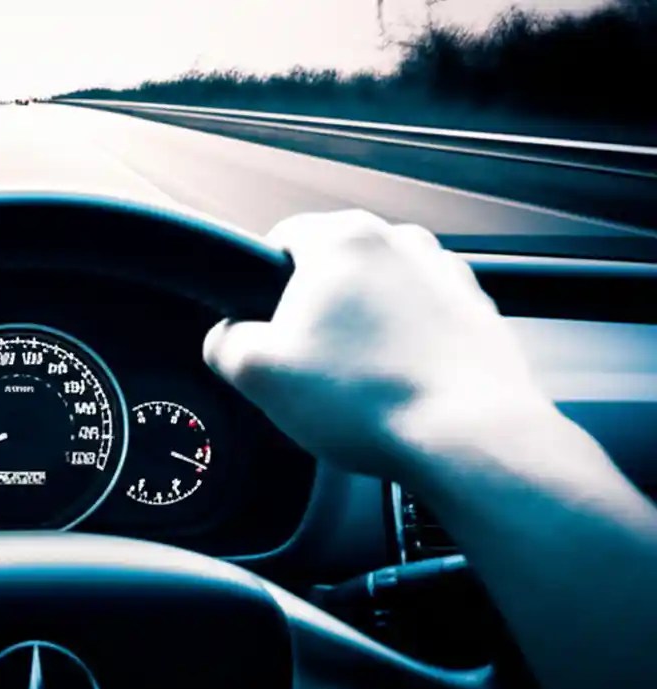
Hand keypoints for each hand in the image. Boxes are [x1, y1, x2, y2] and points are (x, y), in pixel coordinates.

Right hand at [203, 210, 555, 474]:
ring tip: (355, 386)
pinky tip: (394, 391)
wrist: (468, 439)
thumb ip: (224, 343)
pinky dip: (402, 350)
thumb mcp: (258, 374)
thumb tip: (226, 338)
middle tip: (307, 369)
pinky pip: (419, 325)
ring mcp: (446, 275)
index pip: (278, 239)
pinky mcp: (475, 314)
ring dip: (360, 332)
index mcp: (343, 238)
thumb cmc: (369, 400)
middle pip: (331, 270)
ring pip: (377, 298)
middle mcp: (400, 242)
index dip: (260, 290)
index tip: (264, 331)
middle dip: (314, 315)